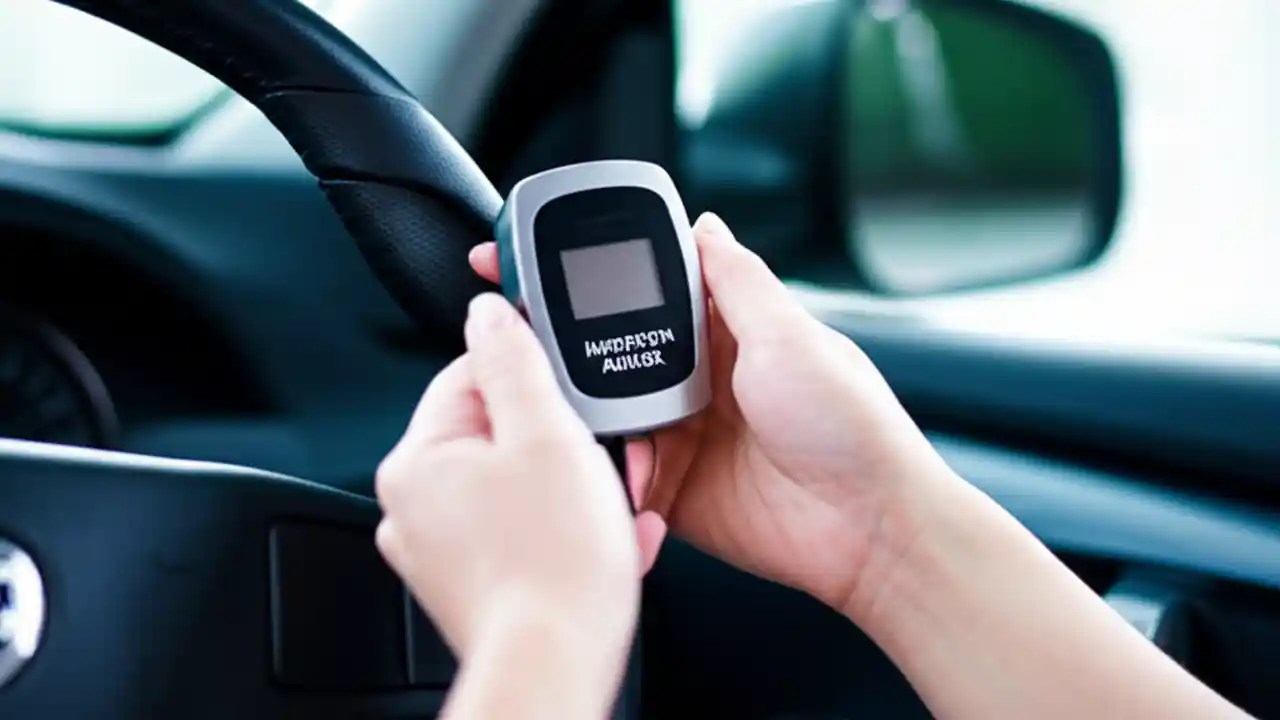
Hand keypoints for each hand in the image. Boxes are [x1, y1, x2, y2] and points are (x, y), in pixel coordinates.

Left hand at [374, 295, 638, 692]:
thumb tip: (487, 310)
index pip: (470, 374)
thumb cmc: (554, 563)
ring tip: (611, 508)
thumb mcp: (546, 433)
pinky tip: (606, 540)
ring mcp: (441, 552)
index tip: (575, 390)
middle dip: (562, 441)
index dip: (535, 375)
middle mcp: (414, 506)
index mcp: (417, 459)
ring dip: (574, 488)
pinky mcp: (472, 585)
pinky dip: (565, 531)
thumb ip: (514, 360)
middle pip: (498, 433)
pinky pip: (523, 533)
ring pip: (518, 485)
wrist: (556, 667)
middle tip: (602, 460)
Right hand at [468, 213, 952, 614]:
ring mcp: (681, 434)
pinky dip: (602, 466)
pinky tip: (605, 462)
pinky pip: (616, 471)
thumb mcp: (791, 335)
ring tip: (557, 403)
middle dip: (557, 337)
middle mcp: (698, 378)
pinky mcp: (672, 489)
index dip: (588, 268)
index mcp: (727, 331)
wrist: (869, 529)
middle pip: (608, 346)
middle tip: (512, 327)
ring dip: (577, 406)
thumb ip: (737, 282)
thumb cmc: (851, 426)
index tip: (530, 252)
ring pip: (601, 408)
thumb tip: (704, 224)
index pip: (643, 286)